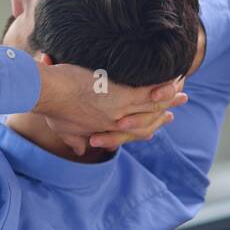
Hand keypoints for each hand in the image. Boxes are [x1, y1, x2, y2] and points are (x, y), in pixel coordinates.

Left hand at [34, 63, 185, 140]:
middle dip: (165, 110)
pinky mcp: (122, 93)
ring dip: (170, 97)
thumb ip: (75, 139)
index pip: (132, 130)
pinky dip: (164, 86)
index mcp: (105, 128)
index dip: (148, 126)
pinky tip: (175, 78)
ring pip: (152, 105)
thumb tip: (79, 150)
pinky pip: (150, 91)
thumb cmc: (50, 107)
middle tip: (181, 102)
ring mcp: (121, 107)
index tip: (159, 124)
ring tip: (183, 89)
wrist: (46, 92)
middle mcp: (117, 121)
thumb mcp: (64, 129)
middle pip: (149, 118)